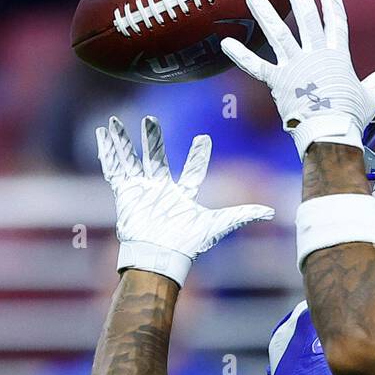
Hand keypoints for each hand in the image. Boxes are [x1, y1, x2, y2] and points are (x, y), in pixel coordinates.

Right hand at [96, 115, 273, 286]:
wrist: (159, 255)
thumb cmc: (186, 243)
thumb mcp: (218, 224)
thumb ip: (242, 215)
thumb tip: (273, 211)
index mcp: (182, 195)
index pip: (192, 171)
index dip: (199, 156)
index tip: (205, 139)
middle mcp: (160, 189)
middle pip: (155, 157)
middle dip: (153, 138)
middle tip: (151, 119)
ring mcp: (140, 189)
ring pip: (130, 158)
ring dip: (123, 140)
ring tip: (113, 121)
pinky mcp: (124, 192)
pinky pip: (113, 167)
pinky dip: (106, 151)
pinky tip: (102, 134)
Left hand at [221, 0, 374, 160]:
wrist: (331, 134)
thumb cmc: (350, 118)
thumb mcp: (369, 96)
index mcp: (337, 57)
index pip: (336, 21)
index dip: (332, 1)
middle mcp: (315, 56)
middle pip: (305, 18)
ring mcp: (295, 67)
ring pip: (278, 34)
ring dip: (265, 13)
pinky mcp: (278, 82)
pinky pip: (256, 66)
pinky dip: (240, 55)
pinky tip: (225, 42)